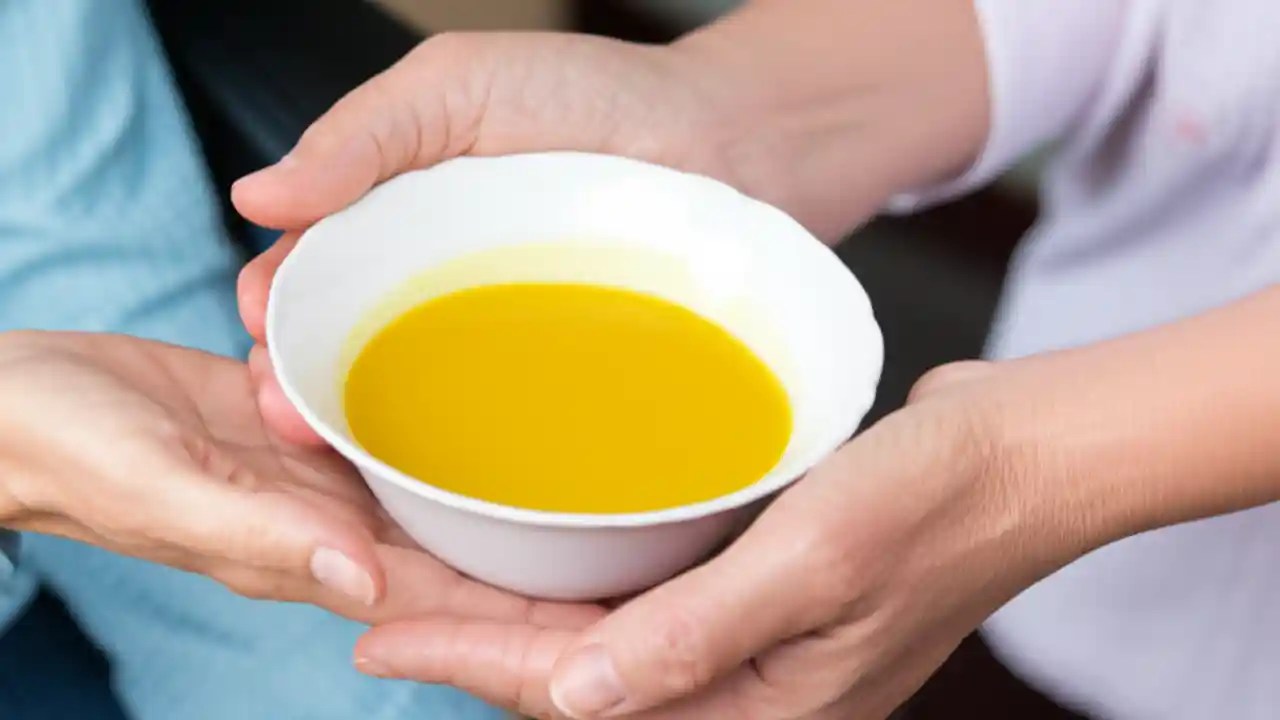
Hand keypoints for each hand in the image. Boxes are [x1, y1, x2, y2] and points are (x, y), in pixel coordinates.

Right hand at [0, 331, 600, 630]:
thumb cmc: (67, 449)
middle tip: (655, 534)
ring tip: (615, 472)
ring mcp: (331, 480)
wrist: (21, 404)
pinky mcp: (316, 428)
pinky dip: (456, 430)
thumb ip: (259, 534)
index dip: (537, 616)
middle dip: (556, 558)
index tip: (628, 615)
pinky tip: (510, 405)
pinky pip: (402, 432)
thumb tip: (367, 586)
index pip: (452, 604)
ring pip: (447, 493)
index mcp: (312, 558)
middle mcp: (337, 529)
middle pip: (472, 557)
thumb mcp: (157, 485)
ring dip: (518, 494)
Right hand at [230, 31, 760, 443]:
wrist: (726, 137)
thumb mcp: (458, 87)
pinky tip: (445, 487)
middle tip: (292, 423)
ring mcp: (493, 346)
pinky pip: (499, 432)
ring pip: (412, 408)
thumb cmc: (591, 96)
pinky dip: (465, 463)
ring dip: (368, 442)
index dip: (274, 315)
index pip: (307, 279)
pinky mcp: (555, 386)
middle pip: (348, 356)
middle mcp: (432, 291)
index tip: (260, 340)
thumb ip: (362, 135)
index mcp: (389, 222)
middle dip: (306, 393)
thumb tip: (255, 195)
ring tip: (349, 464)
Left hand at [347, 360, 1076, 718]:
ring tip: (421, 577)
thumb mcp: (820, 562)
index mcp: (758, 706)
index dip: (467, 661)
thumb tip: (575, 695)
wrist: (1021, 457)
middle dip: (469, 638)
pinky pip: (639, 604)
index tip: (372, 635)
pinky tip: (530, 547)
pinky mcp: (753, 596)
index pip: (577, 696)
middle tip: (371, 595)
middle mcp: (742, 688)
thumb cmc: (938, 501)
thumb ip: (698, 635)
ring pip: (595, 642)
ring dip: (511, 610)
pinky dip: (574, 582)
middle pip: (571, 675)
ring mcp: (748, 645)